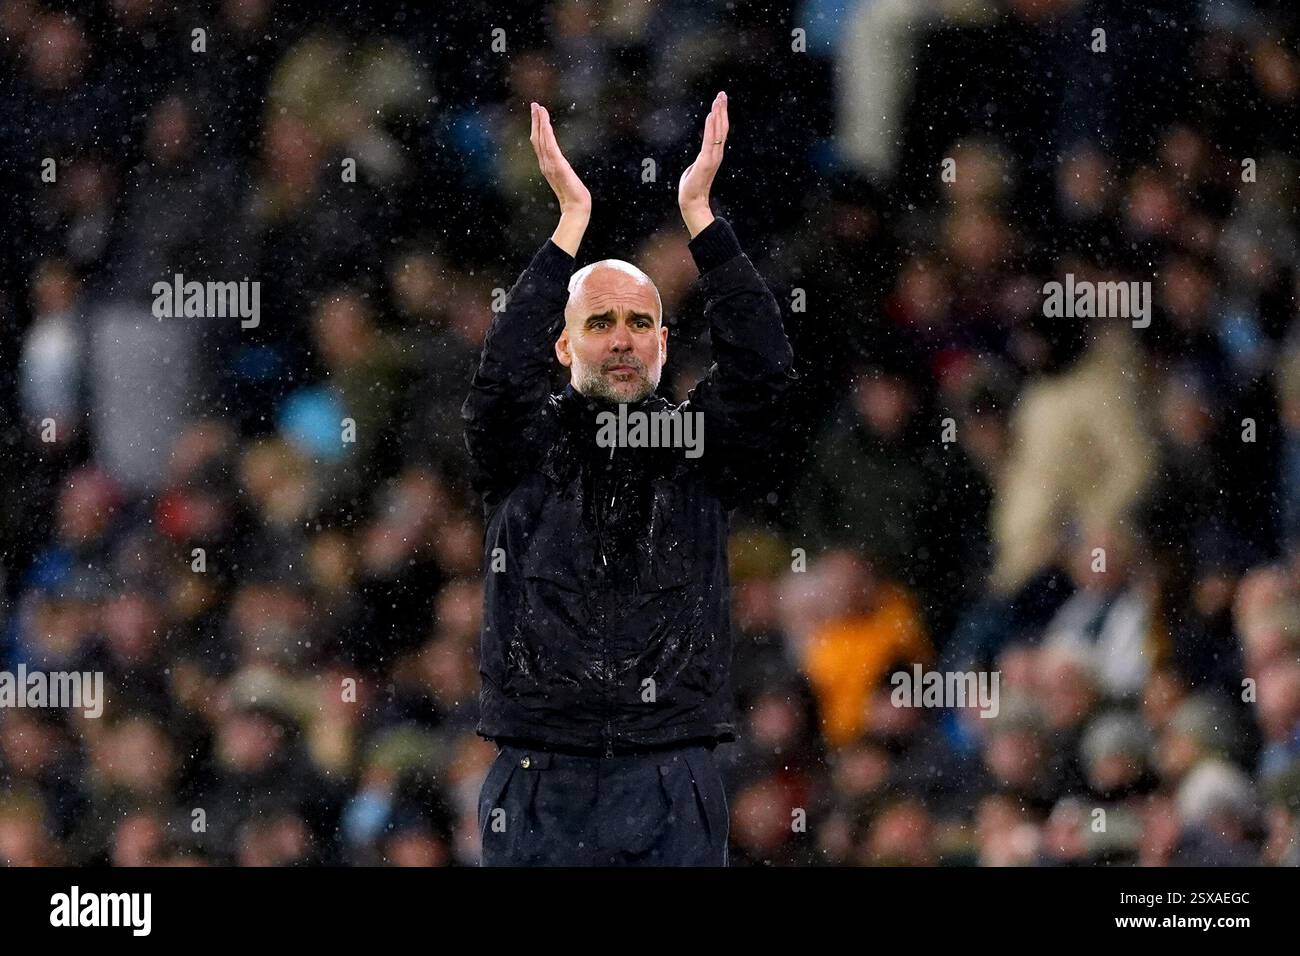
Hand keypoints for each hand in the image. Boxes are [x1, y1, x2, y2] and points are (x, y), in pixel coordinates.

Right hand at [530, 102, 589, 255]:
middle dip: (536, 121)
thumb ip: (562, 173)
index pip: (540, 144)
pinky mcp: (557, 164)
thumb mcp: (566, 181)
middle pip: (537, 138)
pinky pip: (549, 144)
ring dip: (540, 122)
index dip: (537, 129)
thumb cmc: (573, 197)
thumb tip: (563, 170)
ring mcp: (549, 164)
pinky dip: (546, 131)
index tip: (537, 115)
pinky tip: (545, 121)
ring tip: (538, 108)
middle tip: (534, 105)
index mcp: (547, 166)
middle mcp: (545, 164)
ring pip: (542, 138)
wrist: (576, 207)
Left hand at [678, 91, 727, 237]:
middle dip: (722, 110)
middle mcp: (716, 154)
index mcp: (713, 154)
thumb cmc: (691, 187)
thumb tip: (698, 161)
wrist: (691, 202)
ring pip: (718, 131)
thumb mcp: (695, 168)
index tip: (720, 101)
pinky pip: (710, 141)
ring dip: (719, 114)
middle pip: (722, 128)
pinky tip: (712, 115)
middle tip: (722, 94)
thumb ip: (699, 161)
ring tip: (719, 99)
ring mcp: (712, 157)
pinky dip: (711, 127)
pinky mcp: (706, 161)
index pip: (719, 132)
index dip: (720, 116)